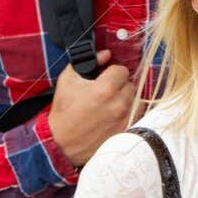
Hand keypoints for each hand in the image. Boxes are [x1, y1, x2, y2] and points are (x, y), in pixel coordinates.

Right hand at [48, 49, 134, 166]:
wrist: (62, 143)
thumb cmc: (64, 111)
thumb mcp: (68, 80)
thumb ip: (87, 62)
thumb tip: (106, 54)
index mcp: (106, 88)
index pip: (122, 70)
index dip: (112, 71)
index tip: (105, 76)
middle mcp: (119, 103)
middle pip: (130, 84)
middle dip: (119, 84)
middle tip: (105, 90)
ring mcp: (125, 117)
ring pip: (134, 98)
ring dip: (124, 98)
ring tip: (108, 103)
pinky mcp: (127, 129)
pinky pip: (135, 113)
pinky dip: (127, 111)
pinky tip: (113, 114)